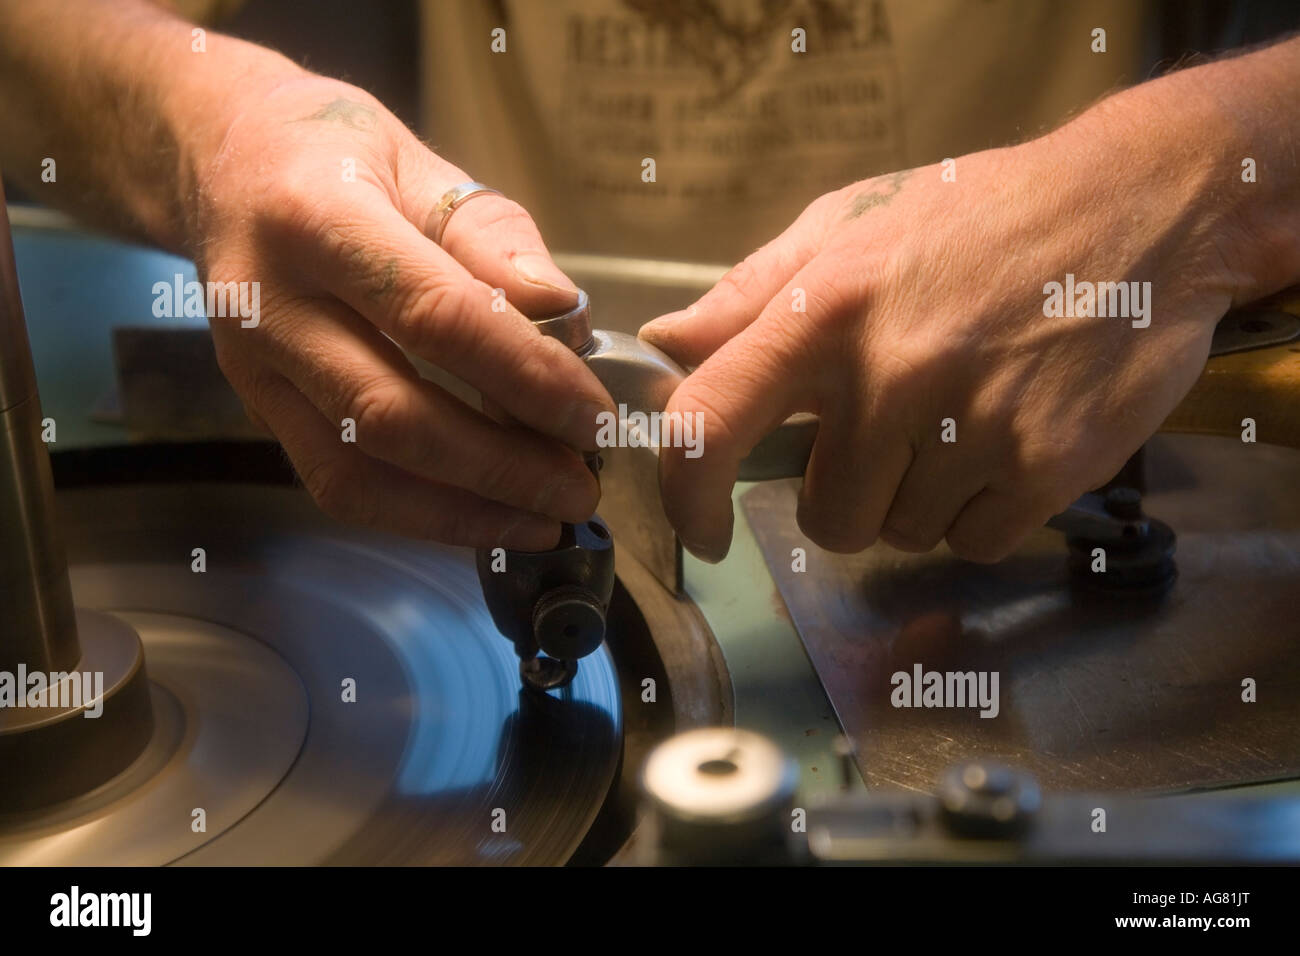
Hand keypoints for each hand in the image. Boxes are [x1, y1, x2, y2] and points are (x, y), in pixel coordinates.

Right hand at [191, 76, 612, 549]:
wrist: (221, 161)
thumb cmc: (335, 154)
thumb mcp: (421, 161)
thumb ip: (492, 236)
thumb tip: (565, 313)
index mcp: (316, 218)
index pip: (435, 315)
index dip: (525, 376)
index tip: (595, 414)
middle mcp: (269, 303)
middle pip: (391, 415)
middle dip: (502, 467)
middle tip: (580, 486)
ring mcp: (253, 368)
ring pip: (357, 473)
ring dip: (462, 512)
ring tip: (544, 518)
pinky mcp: (257, 410)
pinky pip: (338, 485)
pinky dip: (420, 515)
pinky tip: (485, 514)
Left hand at [640, 131, 1236, 562]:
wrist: (1143, 208)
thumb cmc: (983, 218)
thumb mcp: (855, 226)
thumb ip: (751, 295)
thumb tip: (666, 347)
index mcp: (825, 309)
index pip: (710, 424)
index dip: (685, 494)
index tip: (699, 529)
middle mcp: (891, 372)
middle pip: (827, 514)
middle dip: (853, 490)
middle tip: (901, 427)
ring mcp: (972, 425)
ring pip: (902, 533)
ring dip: (923, 497)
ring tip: (967, 414)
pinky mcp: (1047, 465)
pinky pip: (974, 542)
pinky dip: (983, 511)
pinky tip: (1010, 437)